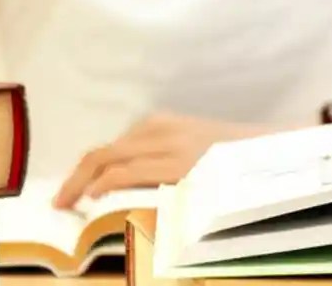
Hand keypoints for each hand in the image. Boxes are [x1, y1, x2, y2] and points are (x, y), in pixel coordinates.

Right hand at [52, 113, 281, 209]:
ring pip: (116, 142)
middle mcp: (166, 137)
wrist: (273, 146)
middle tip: (58, 201)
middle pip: (106, 152)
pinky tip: (109, 171)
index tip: (73, 208)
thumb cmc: (244, 182)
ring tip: (78, 190)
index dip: (89, 189)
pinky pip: (131, 135)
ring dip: (92, 165)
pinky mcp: (171, 120)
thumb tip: (127, 212)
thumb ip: (165, 204)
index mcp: (175, 161)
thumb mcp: (207, 201)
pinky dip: (113, 154)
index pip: (117, 172)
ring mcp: (168, 124)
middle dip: (78, 177)